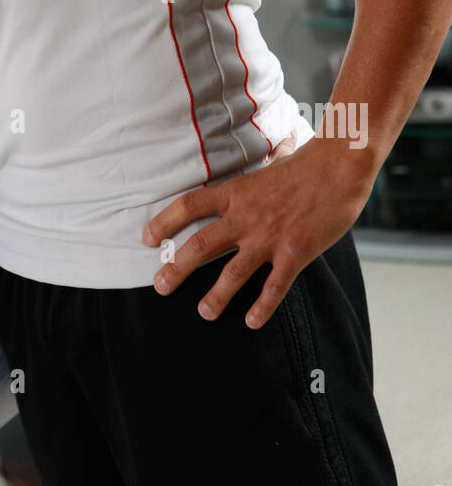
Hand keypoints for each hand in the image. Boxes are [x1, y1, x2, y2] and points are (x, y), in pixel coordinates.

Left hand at [140, 138, 371, 328]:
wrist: (339, 165)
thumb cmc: (305, 164)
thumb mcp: (265, 169)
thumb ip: (248, 186)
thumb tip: (237, 189)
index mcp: (236, 192)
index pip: (189, 206)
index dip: (164, 222)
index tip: (146, 237)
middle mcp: (246, 216)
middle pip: (200, 245)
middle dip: (176, 268)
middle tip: (160, 286)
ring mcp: (269, 236)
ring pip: (232, 273)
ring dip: (215, 296)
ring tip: (204, 312)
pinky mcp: (295, 253)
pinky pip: (274, 286)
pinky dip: (262, 306)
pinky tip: (252, 321)